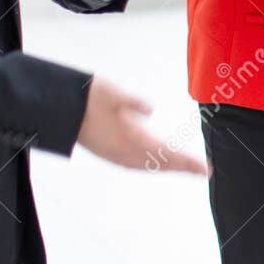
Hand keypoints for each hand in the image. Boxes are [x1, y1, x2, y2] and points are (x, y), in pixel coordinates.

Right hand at [76, 77, 206, 175]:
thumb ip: (132, 101)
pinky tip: (153, 164)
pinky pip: (133, 165)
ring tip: (185, 169)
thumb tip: (150, 109)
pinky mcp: (106, 152)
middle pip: (159, 163)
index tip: (206, 168)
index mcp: (127, 138)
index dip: (187, 162)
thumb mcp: (111, 92)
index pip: (166, 153)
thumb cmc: (86, 96)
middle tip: (203, 171)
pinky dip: (150, 166)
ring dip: (166, 168)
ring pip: (146, 166)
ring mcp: (113, 154)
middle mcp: (122, 151)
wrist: (57, 108)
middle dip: (182, 168)